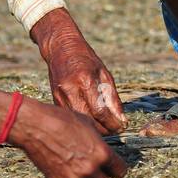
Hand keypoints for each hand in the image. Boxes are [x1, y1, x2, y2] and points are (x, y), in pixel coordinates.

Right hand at [8, 99, 127, 177]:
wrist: (35, 126)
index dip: (117, 168)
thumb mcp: (88, 124)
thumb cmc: (62, 120)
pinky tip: (66, 172)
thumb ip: (99, 141)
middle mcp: (91, 170)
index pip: (120, 171)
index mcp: (102, 154)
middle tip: (99, 176)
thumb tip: (103, 145)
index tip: (112, 167)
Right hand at [33, 9, 125, 133]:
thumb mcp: (104, 74)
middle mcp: (71, 91)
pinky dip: (84, 122)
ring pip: (80, 122)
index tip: (121, 127)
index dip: (113, 123)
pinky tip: (92, 121)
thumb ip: (112, 97)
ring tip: (106, 126)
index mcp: (85, 81)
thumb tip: (122, 120)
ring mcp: (60, 97)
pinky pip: (72, 117)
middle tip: (115, 129)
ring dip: (95, 128)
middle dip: (105, 129)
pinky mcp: (55, 101)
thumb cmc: (86, 59)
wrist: (60, 49)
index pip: (101, 112)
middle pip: (90, 121)